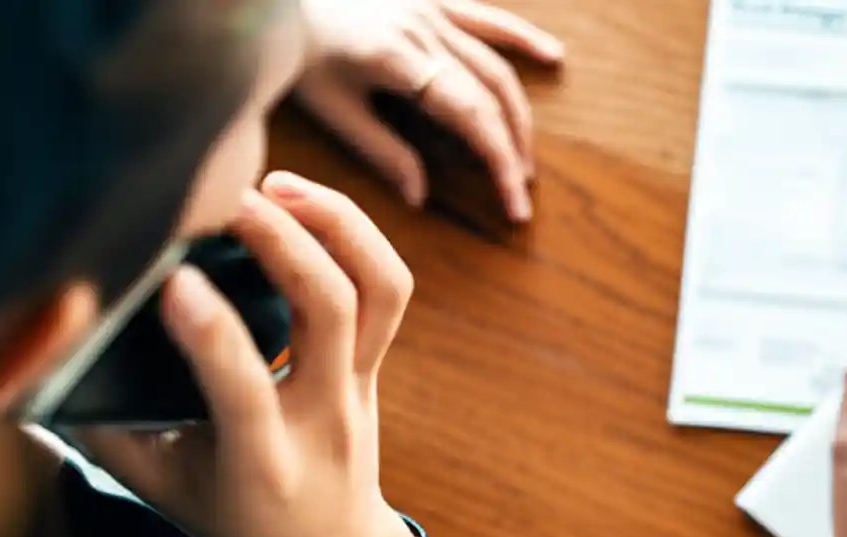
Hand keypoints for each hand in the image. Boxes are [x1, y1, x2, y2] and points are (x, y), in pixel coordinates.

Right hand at [78, 171, 416, 536]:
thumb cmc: (233, 517)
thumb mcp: (162, 487)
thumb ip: (108, 428)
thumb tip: (50, 357)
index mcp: (264, 462)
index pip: (246, 391)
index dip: (212, 333)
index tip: (173, 279)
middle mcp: (325, 417)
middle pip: (332, 312)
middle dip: (286, 242)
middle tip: (229, 199)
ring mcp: (362, 384)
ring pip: (381, 290)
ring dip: (338, 224)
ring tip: (277, 187)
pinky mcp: (377, 359)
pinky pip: (388, 287)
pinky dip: (356, 235)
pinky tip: (304, 206)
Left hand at [295, 0, 563, 220]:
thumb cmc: (293, 48)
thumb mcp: (329, 106)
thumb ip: (379, 150)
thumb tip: (420, 197)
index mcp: (401, 60)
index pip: (472, 118)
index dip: (500, 164)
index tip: (514, 206)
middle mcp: (426, 31)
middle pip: (493, 94)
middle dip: (514, 148)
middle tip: (519, 193)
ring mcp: (433, 10)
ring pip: (496, 63)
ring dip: (520, 113)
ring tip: (527, 158)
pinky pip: (488, 18)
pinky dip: (521, 37)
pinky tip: (554, 57)